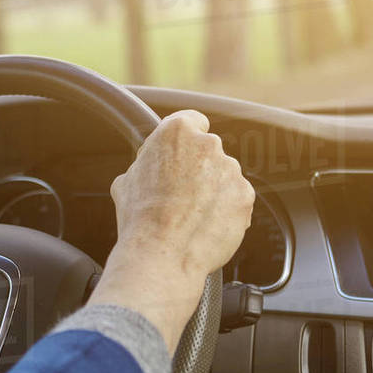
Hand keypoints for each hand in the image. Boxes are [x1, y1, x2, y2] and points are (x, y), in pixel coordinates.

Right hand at [88, 110, 253, 352]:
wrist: (162, 252)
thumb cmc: (140, 218)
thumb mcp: (127, 180)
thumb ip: (147, 163)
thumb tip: (150, 167)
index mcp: (176, 132)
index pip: (193, 120)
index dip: (188, 136)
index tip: (185, 150)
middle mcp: (208, 144)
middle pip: (208, 151)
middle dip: (199, 169)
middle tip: (180, 194)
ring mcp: (230, 170)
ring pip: (223, 176)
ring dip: (213, 191)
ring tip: (191, 216)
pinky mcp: (245, 196)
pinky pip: (236, 199)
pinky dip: (226, 210)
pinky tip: (205, 225)